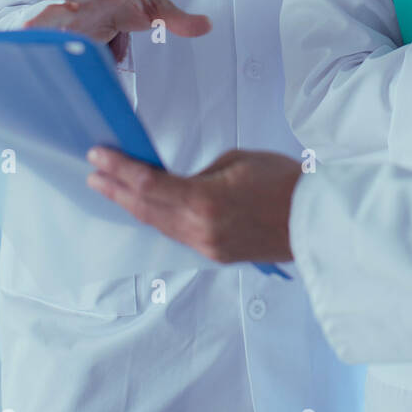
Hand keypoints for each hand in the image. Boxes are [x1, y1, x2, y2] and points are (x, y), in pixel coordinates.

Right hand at [25, 0, 211, 45]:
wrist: (117, 7)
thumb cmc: (135, 3)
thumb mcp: (159, 9)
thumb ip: (180, 19)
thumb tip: (207, 25)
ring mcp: (73, 13)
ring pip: (55, 12)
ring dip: (42, 19)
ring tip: (26, 28)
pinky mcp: (66, 31)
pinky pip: (51, 34)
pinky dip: (40, 41)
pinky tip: (25, 49)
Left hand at [86, 147, 301, 263]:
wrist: (317, 219)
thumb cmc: (285, 182)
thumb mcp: (236, 161)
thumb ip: (200, 174)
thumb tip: (181, 183)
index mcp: (203, 201)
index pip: (147, 184)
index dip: (118, 170)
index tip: (97, 156)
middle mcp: (199, 230)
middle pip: (145, 209)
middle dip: (116, 189)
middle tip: (93, 173)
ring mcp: (207, 247)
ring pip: (159, 225)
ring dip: (133, 206)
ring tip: (112, 189)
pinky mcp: (216, 254)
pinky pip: (177, 235)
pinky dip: (158, 219)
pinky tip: (148, 208)